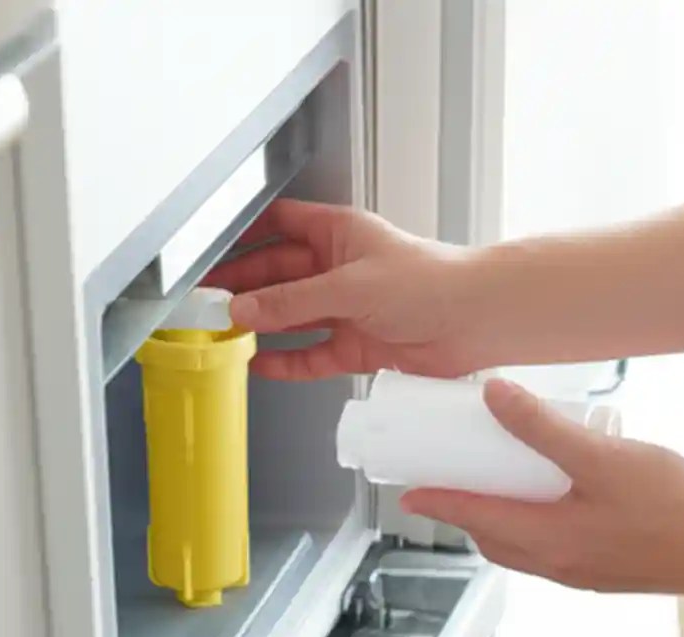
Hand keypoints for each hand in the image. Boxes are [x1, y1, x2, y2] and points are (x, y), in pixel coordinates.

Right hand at [203, 200, 483, 380]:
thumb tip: (246, 309)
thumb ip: (293, 301)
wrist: (476, 320)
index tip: (211, 250)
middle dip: (243, 286)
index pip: (280, 225)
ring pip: (291, 316)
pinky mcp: (358, 346)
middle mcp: (339, 268)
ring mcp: (347, 308)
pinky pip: (312, 354)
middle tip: (207, 300)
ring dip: (261, 324)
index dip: (245, 235)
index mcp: (338, 233)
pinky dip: (287, 361)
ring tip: (223, 332)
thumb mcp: (349, 285)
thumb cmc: (430, 281)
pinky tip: (261, 364)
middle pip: (277, 274)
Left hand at [401, 379, 683, 593]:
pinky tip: (551, 498)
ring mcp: (582, 573)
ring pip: (520, 547)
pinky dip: (531, 526)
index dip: (439, 502)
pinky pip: (549, 550)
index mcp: (548, 540)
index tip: (408, 491)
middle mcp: (557, 564)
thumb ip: (543, 428)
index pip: (474, 518)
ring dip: (498, 520)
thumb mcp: (601, 456)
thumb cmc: (673, 504)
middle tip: (449, 479)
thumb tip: (493, 396)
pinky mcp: (604, 570)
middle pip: (492, 538)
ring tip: (496, 482)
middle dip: (464, 512)